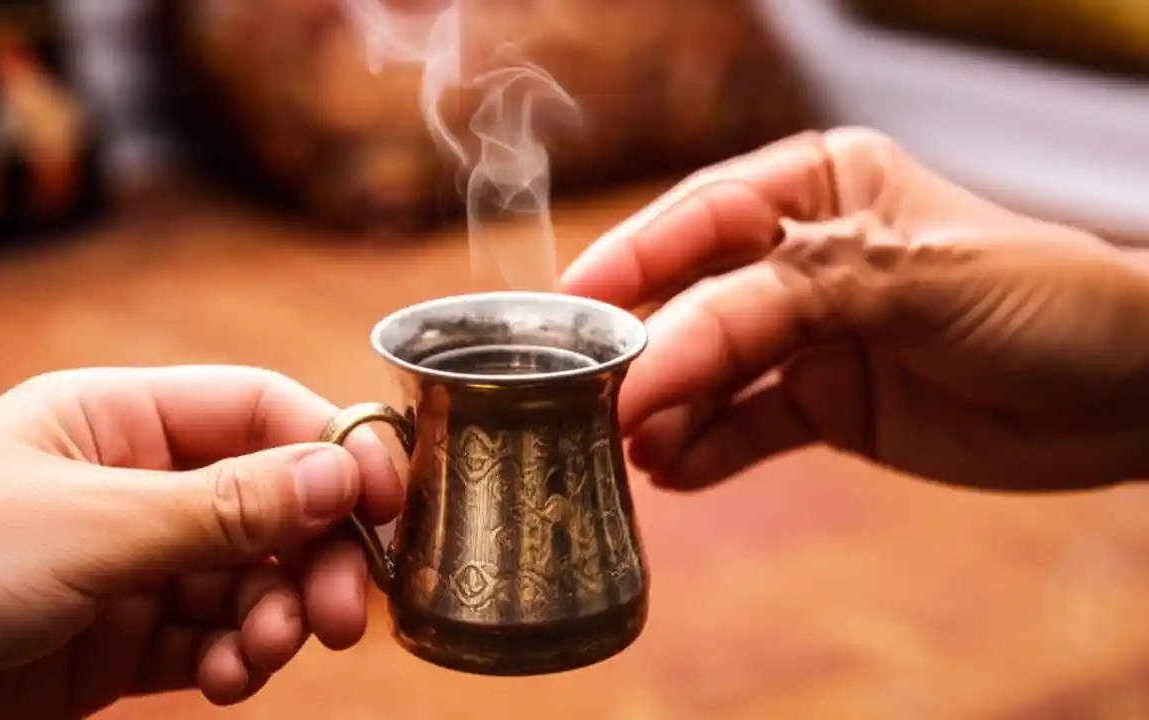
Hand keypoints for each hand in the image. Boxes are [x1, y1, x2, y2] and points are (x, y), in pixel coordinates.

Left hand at [0, 367, 401, 717]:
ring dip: (276, 617)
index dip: (334, 451)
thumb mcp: (90, 525)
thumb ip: (224, 506)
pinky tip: (224, 681)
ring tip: (262, 655)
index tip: (387, 505)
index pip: (262, 415)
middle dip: (315, 557)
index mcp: (125, 419)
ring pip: (249, 580)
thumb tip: (341, 473)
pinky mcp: (118, 641)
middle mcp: (139, 484)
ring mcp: (131, 565)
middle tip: (342, 615)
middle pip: (273, 505)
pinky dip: (234, 659)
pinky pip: (209, 639)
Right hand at [562, 128, 1148, 490]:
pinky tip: (673, 474)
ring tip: (629, 450)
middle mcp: (805, 259)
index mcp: (822, 189)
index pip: (705, 217)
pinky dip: (708, 452)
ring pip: (714, 370)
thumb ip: (774, 306)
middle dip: (645, 348)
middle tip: (590, 396)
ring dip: (669, 409)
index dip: (635, 259)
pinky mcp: (828, 405)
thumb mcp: (903, 275)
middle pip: (696, 298)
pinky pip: (750, 428)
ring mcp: (812, 336)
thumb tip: (656, 354)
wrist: (1133, 397)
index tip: (573, 305)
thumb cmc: (1039, 298)